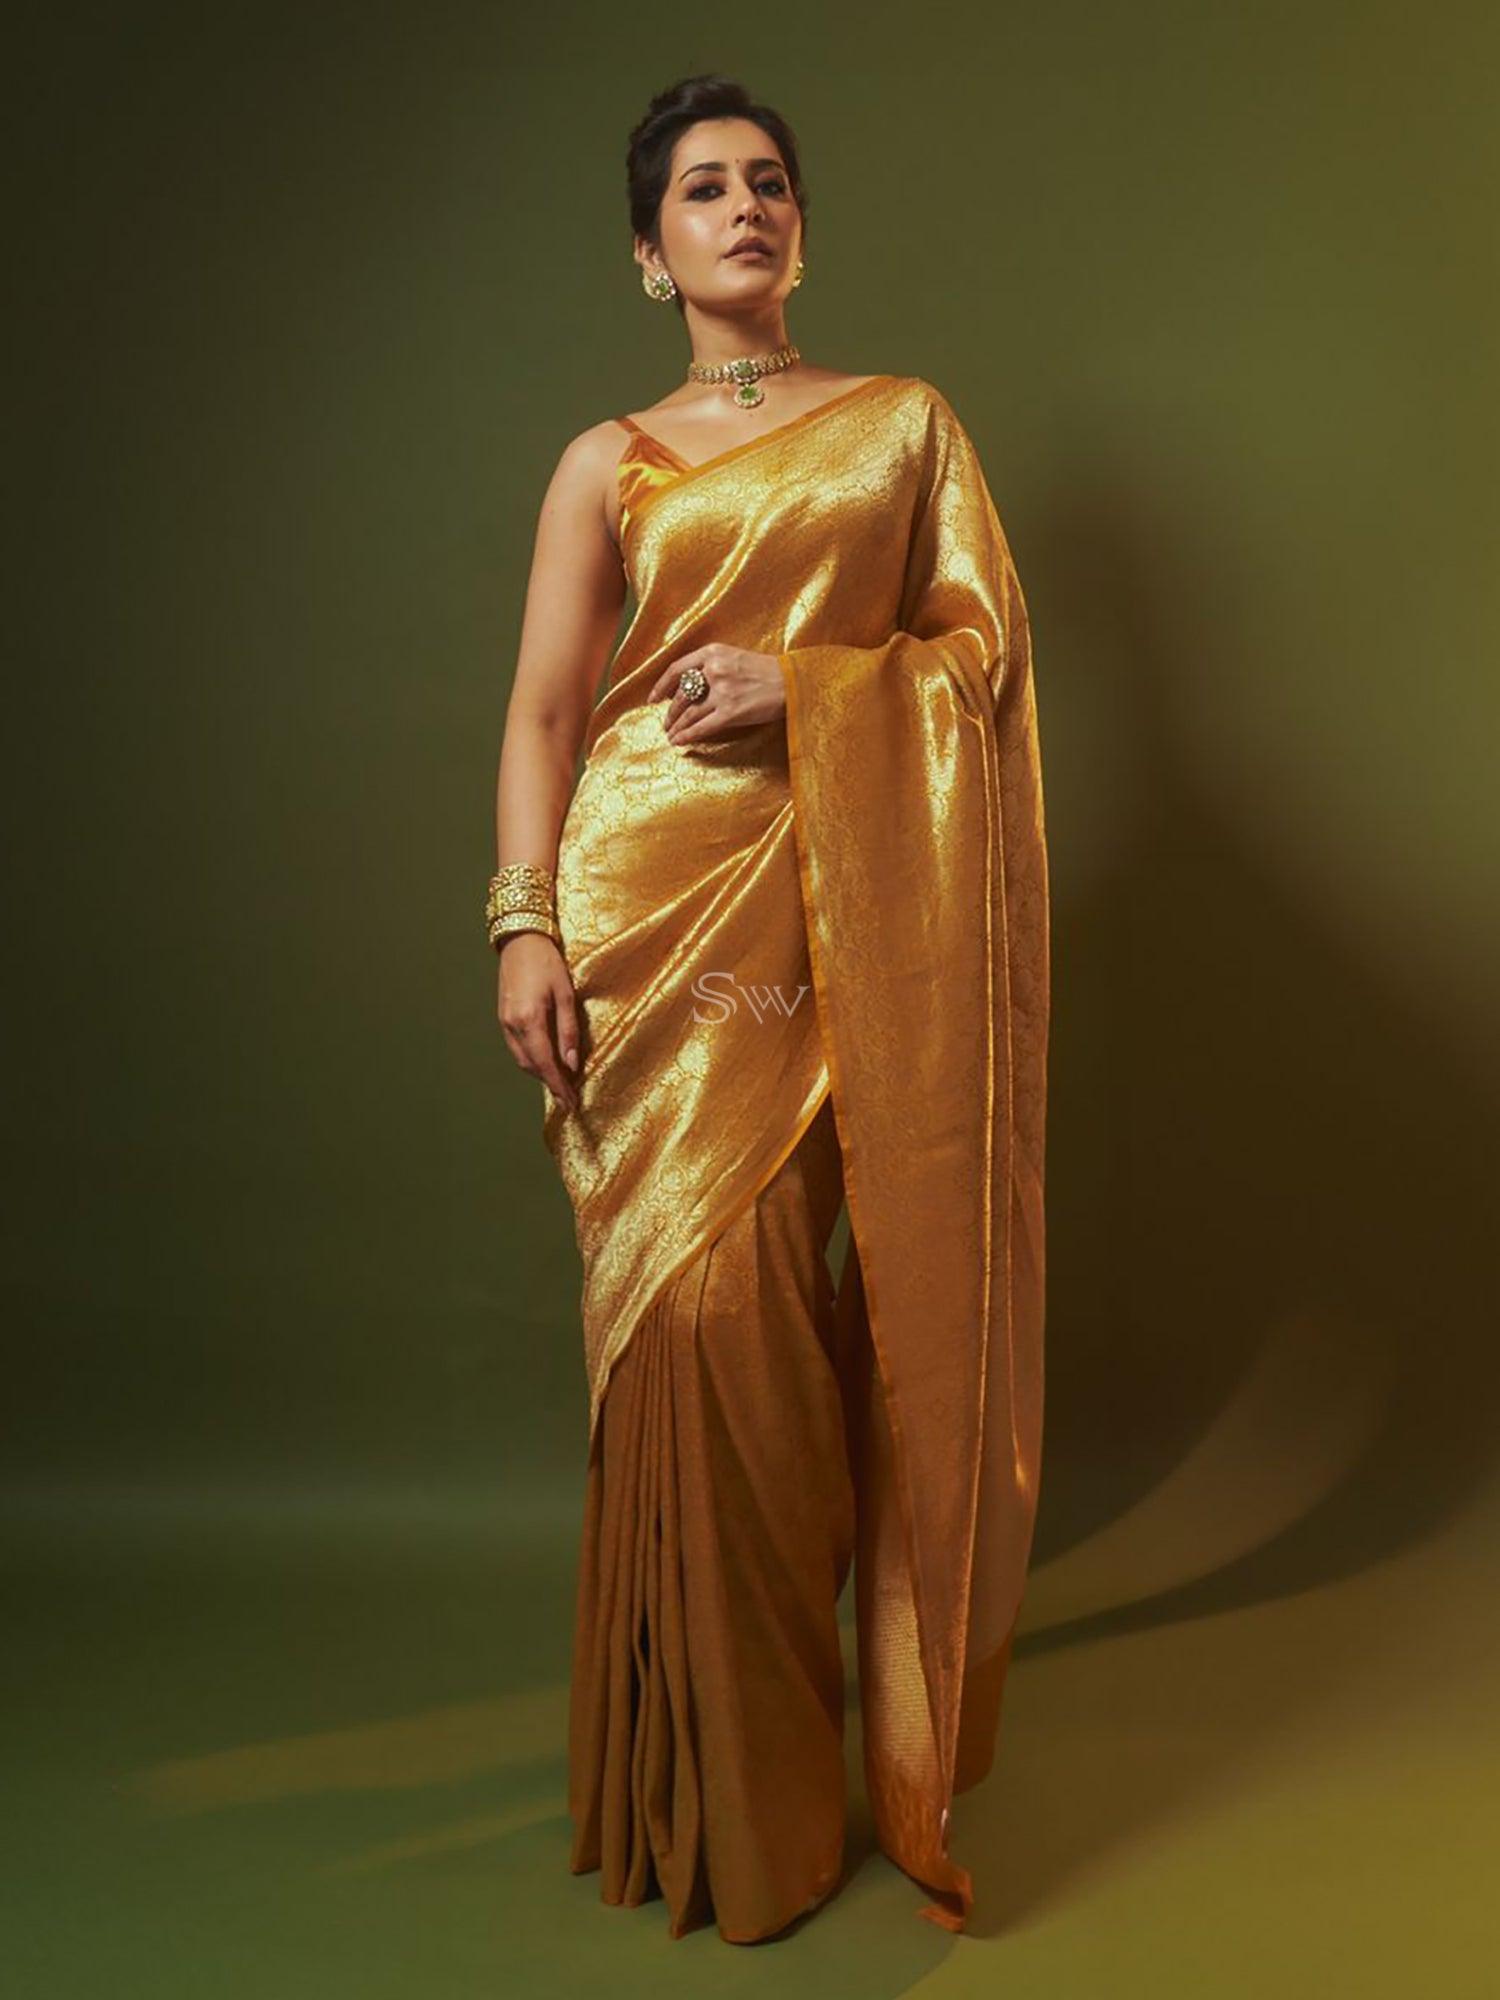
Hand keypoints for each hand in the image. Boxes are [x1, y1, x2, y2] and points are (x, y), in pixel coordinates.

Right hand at [496, 932, 580, 1111]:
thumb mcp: (566, 994)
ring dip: (540, 1072)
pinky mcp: (503, 1017)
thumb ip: (569, 1031)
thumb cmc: (548, 962)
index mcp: (529, 1019)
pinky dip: (532, 1059)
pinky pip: (517, 1047)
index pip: (546, 1064)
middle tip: (570, 1096)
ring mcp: (504, 1022)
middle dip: (550, 1083)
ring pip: (522, 1059)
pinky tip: (546, 1060)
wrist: (520, 940)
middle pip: (531, 1066)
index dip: (558, 1086)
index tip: (571, 1104)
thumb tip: (572, 1064)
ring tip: (561, 1082)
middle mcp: (512, 1025)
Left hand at [647, 642, 786, 745]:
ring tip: (671, 735)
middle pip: (681, 695)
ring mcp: (723, 692)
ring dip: (677, 726)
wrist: (793, 681)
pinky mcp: (732, 712)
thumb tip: (688, 686)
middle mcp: (714, 670)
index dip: (661, 686)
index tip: (654, 698)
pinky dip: (688, 736)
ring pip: (689, 713)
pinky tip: (680, 741)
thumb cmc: (767, 671)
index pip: (677, 669)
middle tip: (666, 722)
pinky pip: (702, 727)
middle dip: (670, 712)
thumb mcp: (735, 657)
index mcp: (713, 653)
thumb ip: (712, 666)